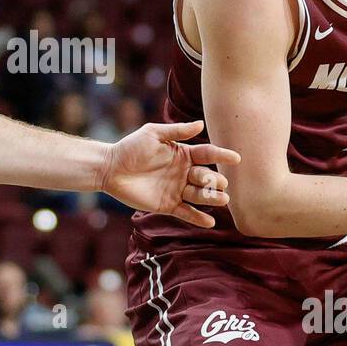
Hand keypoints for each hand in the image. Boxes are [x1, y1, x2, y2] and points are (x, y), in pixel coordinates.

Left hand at [100, 120, 239, 226]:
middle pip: (206, 177)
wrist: (110, 169)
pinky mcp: (168, 205)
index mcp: (183, 154)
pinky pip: (186, 212)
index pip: (207, 154)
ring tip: (222, 199)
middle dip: (214, 180)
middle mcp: (184, 172)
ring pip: (199, 195)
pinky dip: (198, 218)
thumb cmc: (130, 148)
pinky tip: (210, 221)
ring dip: (212, 198)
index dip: (221, 156)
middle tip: (219, 183)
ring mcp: (177, 190)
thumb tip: (201, 123)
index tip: (235, 158)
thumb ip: (176, 131)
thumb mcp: (153, 134)